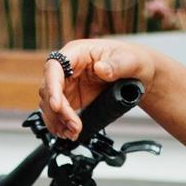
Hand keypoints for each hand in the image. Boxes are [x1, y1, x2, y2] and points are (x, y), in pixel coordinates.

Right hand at [37, 37, 163, 138]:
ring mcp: (67, 84)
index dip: (52, 87)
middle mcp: (67, 68)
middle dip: (58, 111)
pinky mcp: (71, 99)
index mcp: (76, 52)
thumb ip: (116, 65)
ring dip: (57, 121)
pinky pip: (58, 113)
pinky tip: (69, 133)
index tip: (57, 105)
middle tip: (74, 127)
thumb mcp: (129, 61)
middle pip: (48, 89)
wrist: (137, 74)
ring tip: (72, 133)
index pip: (54, 67)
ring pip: (50, 104)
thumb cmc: (131, 60)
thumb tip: (102, 69)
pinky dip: (60, 125)